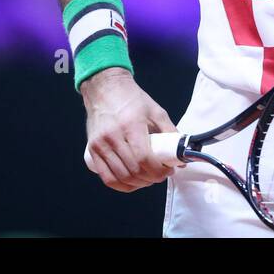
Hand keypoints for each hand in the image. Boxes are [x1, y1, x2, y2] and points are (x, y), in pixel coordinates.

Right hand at [81, 68, 178, 192]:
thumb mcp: (156, 111)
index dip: (158, 171)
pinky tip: (132, 183)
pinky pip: (106, 177)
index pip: (144, 158)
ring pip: (121, 177)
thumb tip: (181, 154)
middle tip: (161, 175)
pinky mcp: (92, 151)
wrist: (105, 89)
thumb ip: (170, 132)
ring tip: (149, 178)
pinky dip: (121, 185)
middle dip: (152, 178)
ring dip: (139, 183)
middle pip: (134, 170)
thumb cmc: (132, 99)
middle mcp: (113, 137)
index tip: (168, 171)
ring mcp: (100, 145)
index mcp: (131, 125)